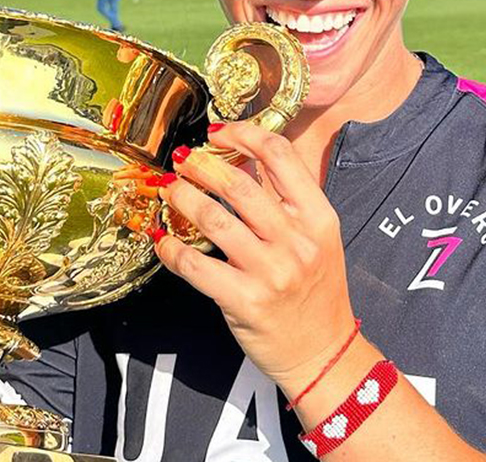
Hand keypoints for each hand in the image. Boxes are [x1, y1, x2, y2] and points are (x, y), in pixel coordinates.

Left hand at [155, 122, 358, 396]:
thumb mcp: (316, 239)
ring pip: (212, 219)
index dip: (244, 135)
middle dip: (201, 164)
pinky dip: (171, 248)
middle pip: (239, 184)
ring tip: (168, 189)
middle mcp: (296, 241)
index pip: (281, 157)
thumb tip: (245, 158)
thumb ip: (285, 200)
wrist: (324, 352)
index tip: (218, 132)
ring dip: (181, 197)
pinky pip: (195, 265)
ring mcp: (270, 272)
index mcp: (317, 218)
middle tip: (181, 158)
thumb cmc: (315, 293)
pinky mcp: (244, 300)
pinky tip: (161, 238)